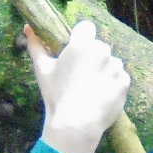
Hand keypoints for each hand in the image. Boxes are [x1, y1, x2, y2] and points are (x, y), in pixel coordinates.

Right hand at [25, 20, 129, 152]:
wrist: (76, 124)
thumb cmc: (56, 95)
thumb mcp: (42, 70)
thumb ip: (35, 45)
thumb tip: (27, 27)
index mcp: (81, 44)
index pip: (86, 28)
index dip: (80, 38)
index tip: (75, 53)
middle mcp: (102, 50)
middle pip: (98, 47)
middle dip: (91, 57)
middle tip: (79, 77)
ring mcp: (115, 66)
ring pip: (110, 62)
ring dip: (103, 70)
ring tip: (90, 90)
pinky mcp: (125, 81)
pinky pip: (119, 77)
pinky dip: (113, 84)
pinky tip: (100, 96)